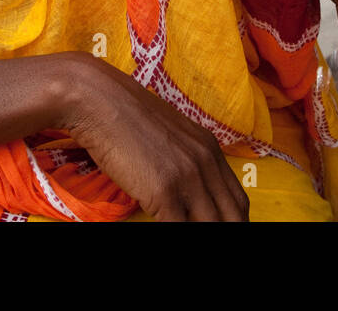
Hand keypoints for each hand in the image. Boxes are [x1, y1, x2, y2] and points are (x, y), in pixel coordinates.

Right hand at [58, 53, 250, 220]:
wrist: (98, 100)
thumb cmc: (122, 115)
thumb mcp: (167, 134)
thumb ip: (183, 159)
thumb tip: (184, 188)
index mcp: (209, 148)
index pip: (238, 200)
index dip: (234, 221)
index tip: (220, 226)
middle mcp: (206, 162)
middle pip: (234, 216)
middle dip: (225, 230)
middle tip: (212, 237)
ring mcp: (187, 177)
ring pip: (211, 225)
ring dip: (199, 231)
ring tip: (180, 227)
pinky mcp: (165, 191)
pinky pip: (178, 228)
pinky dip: (174, 233)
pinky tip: (162, 228)